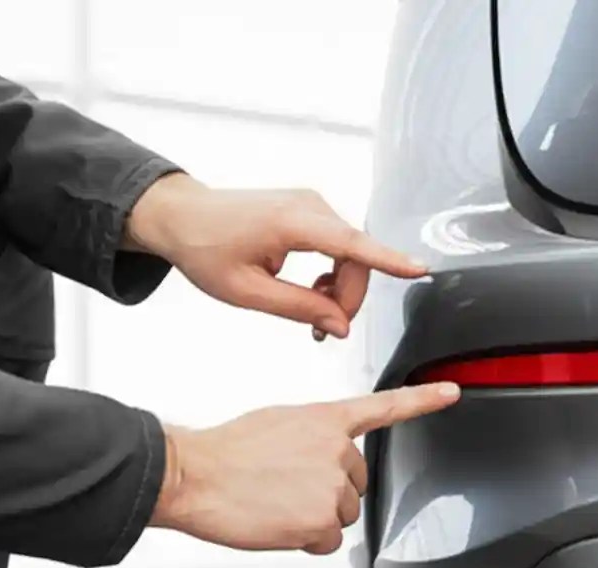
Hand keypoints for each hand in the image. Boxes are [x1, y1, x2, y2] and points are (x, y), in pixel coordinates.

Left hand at [125, 173, 426, 338]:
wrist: (179, 216)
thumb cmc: (204, 247)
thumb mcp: (247, 292)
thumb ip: (299, 308)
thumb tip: (339, 326)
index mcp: (292, 222)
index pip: (353, 244)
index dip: (388, 260)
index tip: (418, 269)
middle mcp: (308, 206)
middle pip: (355, 258)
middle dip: (348, 298)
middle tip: (323, 331)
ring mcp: (309, 205)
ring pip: (349, 254)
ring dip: (340, 288)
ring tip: (314, 315)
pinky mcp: (308, 210)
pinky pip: (338, 245)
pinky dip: (333, 272)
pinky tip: (314, 291)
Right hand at [149, 382, 460, 554]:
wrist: (196, 474)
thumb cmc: (226, 451)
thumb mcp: (279, 425)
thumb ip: (314, 439)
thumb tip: (323, 465)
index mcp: (326, 419)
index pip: (385, 406)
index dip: (424, 400)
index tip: (452, 392)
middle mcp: (338, 449)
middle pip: (354, 484)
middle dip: (325, 492)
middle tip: (283, 486)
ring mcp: (333, 485)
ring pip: (340, 516)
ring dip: (312, 518)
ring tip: (274, 502)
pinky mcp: (322, 520)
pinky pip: (325, 542)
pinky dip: (303, 540)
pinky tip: (276, 522)